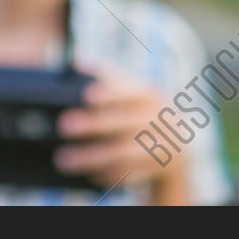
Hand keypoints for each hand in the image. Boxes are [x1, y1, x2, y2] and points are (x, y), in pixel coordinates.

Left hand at [54, 63, 188, 200]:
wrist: (176, 148)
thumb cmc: (140, 113)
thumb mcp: (132, 94)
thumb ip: (107, 78)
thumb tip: (74, 63)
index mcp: (149, 95)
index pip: (129, 91)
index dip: (109, 93)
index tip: (86, 95)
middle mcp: (159, 118)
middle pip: (123, 122)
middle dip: (92, 125)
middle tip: (63, 126)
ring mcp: (163, 144)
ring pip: (125, 152)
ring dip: (93, 157)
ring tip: (63, 160)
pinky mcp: (161, 168)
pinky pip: (132, 174)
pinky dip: (109, 174)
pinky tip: (88, 174)